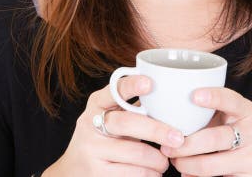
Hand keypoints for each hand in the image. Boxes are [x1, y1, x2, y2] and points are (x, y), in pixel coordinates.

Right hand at [44, 75, 187, 175]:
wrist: (73, 170)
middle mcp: (90, 124)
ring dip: (157, 159)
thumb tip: (172, 99)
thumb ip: (133, 108)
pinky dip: (149, 174)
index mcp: (97, 104)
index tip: (149, 83)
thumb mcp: (111, 118)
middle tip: (178, 137)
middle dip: (157, 130)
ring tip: (165, 162)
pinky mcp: (96, 173)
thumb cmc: (105, 139)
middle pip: (127, 123)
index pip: (113, 90)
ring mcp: (91, 149)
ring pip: (135, 152)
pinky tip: (154, 173)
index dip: (131, 85)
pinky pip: (132, 173)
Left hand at [160, 87, 251, 176]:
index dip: (213, 97)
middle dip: (185, 145)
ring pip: (210, 165)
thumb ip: (212, 115)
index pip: (232, 100)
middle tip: (167, 148)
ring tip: (175, 162)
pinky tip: (187, 175)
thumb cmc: (244, 139)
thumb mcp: (235, 121)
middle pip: (214, 139)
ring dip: (186, 165)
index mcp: (247, 112)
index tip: (194, 95)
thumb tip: (171, 117)